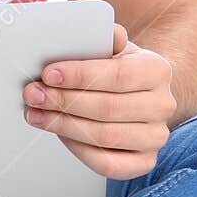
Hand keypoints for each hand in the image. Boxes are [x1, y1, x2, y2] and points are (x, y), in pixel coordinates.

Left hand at [22, 23, 175, 179]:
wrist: (138, 92)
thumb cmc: (117, 68)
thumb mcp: (111, 46)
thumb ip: (102, 37)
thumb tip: (95, 32)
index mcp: (157, 70)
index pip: (118, 76)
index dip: (80, 76)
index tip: (49, 74)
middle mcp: (162, 105)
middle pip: (108, 109)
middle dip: (63, 102)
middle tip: (34, 94)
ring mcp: (156, 137)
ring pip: (105, 137)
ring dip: (64, 125)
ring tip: (37, 113)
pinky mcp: (144, 162)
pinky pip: (108, 164)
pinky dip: (78, 150)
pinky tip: (60, 133)